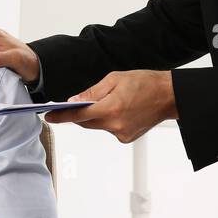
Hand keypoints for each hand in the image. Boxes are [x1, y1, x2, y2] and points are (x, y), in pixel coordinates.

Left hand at [43, 70, 177, 142]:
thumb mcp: (114, 79)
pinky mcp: (127, 138)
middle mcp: (114, 125)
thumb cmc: (144, 83)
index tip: (49, 117)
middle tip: (74, 105)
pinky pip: (109, 129)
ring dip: (96, 116)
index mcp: (110, 109)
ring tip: (109, 102)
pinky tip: (119, 110)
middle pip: (86, 123)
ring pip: (98, 126)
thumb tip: (74, 101)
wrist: (169, 96)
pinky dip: (108, 121)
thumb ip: (92, 93)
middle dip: (78, 115)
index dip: (61, 116)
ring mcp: (121, 134)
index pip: (78, 115)